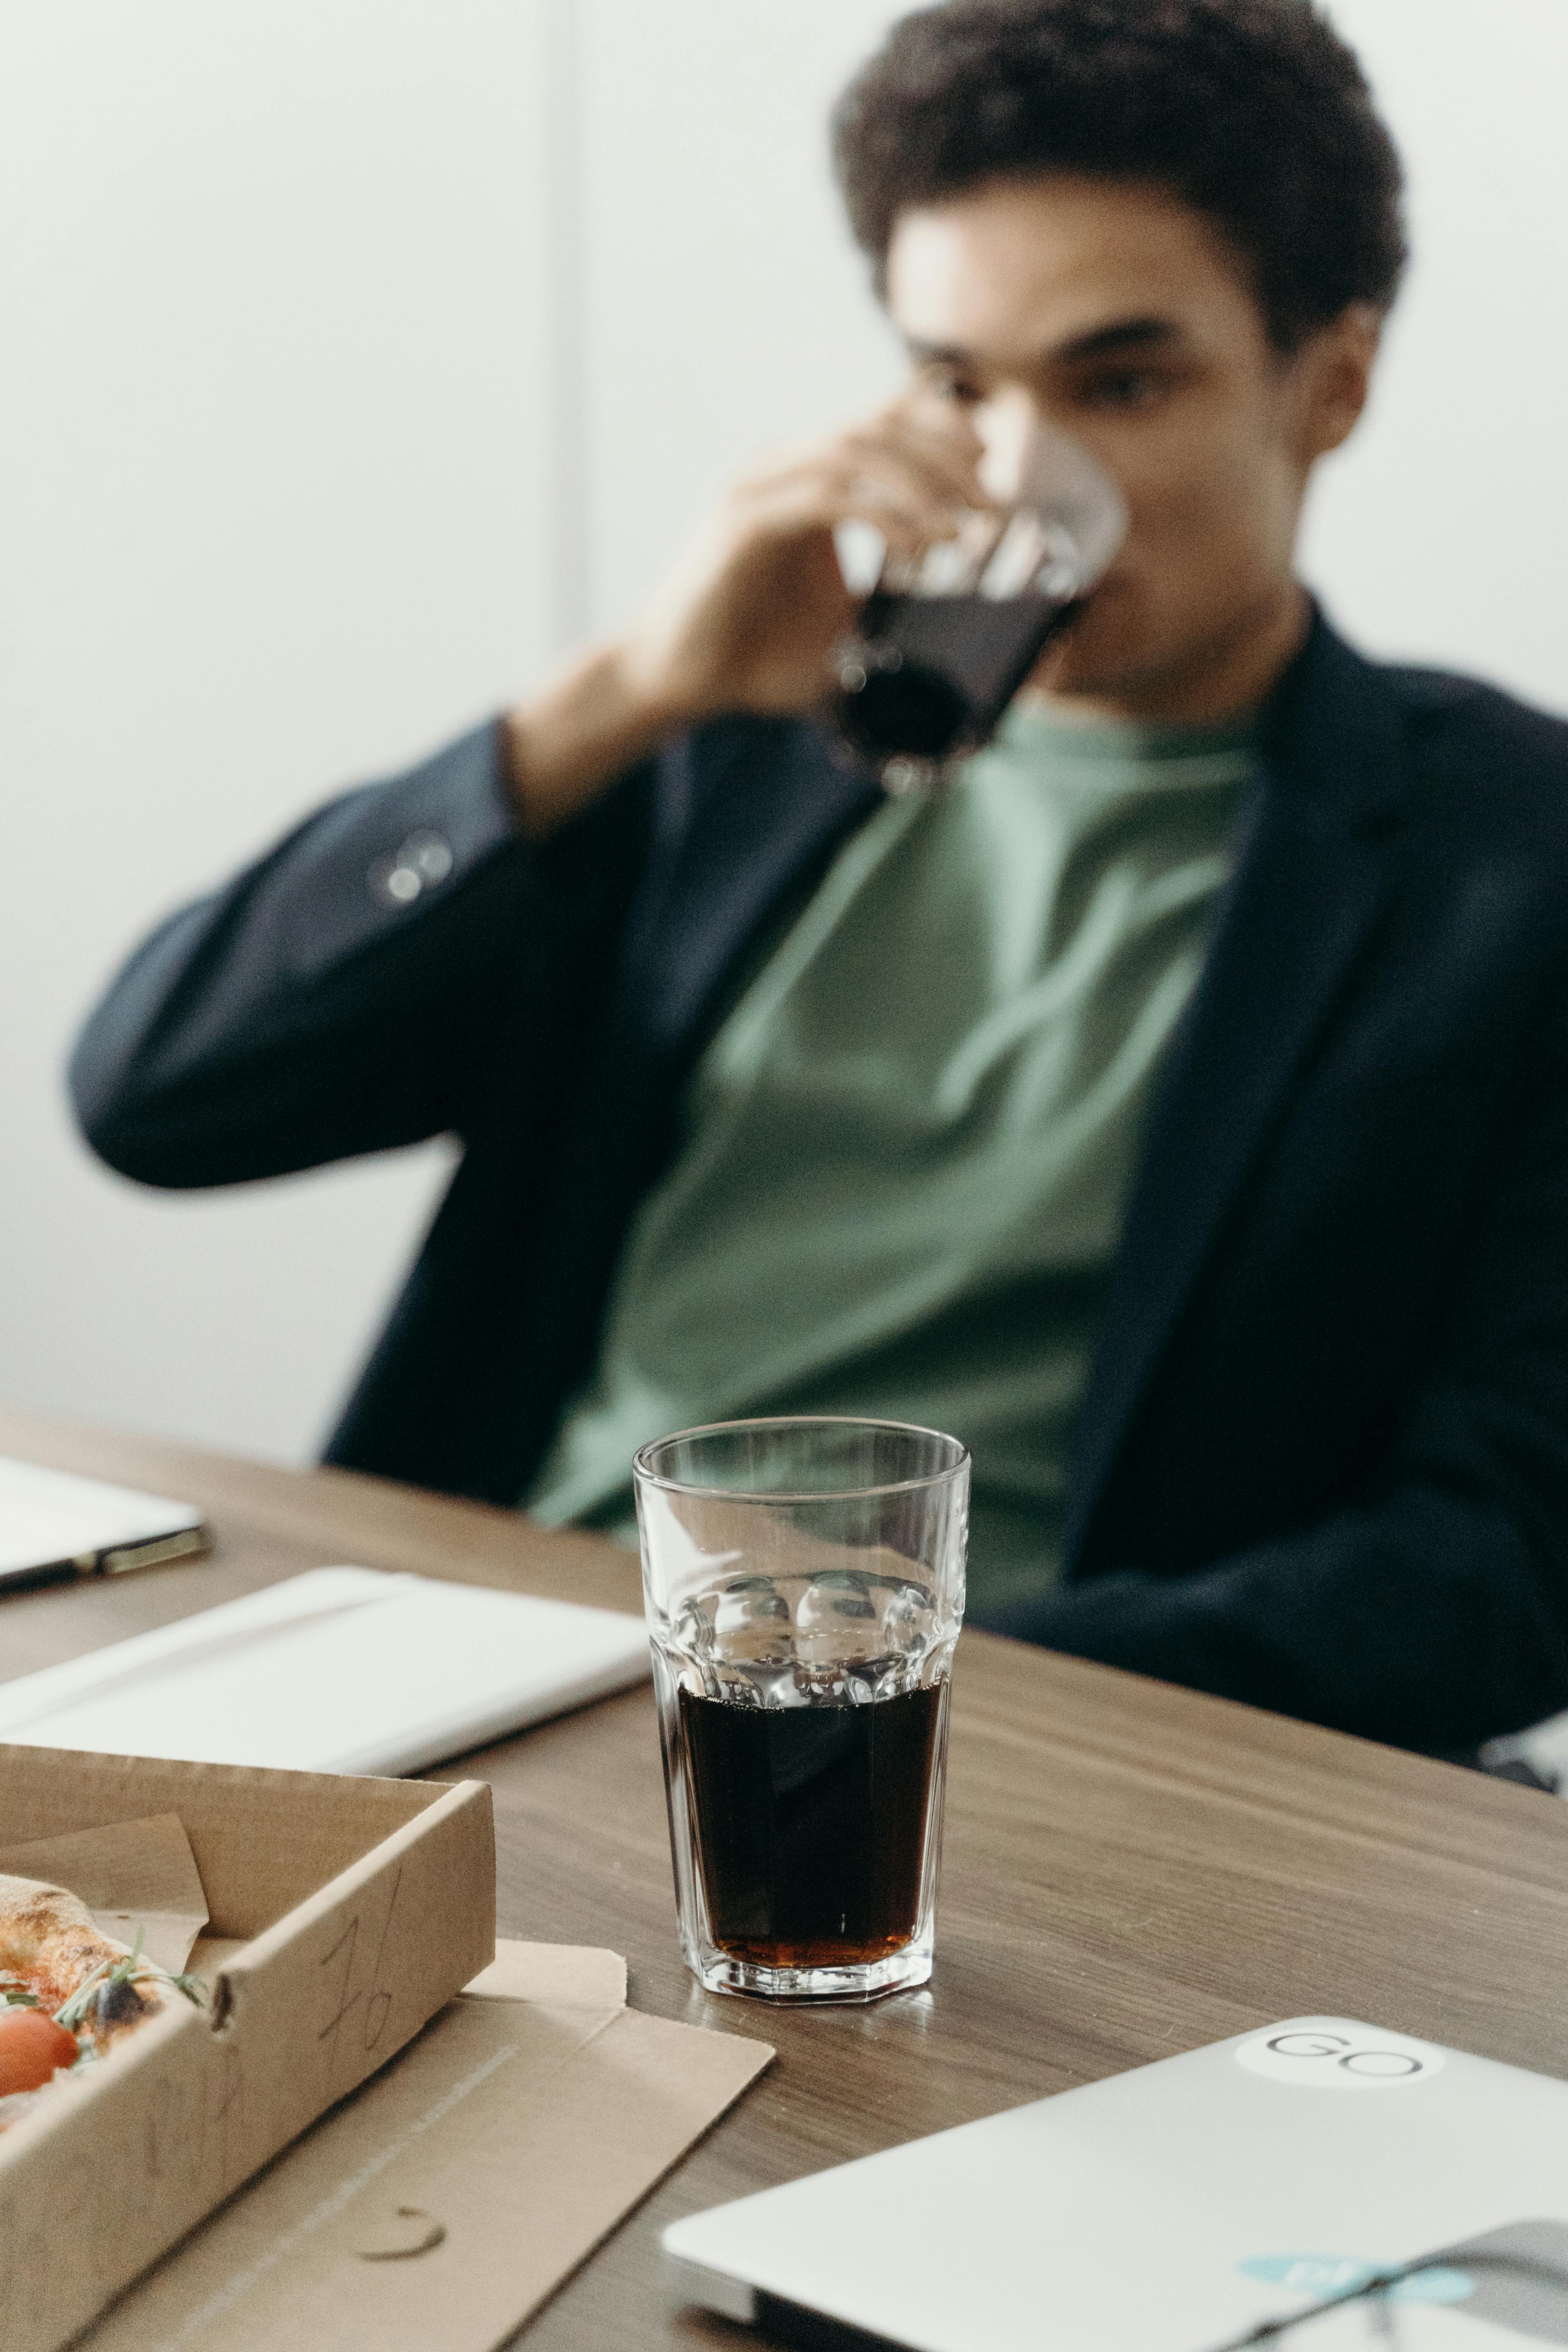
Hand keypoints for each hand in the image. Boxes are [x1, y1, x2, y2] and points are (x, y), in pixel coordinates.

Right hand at [616, 391, 992, 724]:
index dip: (943, 428)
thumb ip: (890, 606)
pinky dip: (882, 516)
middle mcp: (784, 471)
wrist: (680, 682)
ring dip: (924, 485)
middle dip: (949, 459)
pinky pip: (827, 497)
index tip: (989, 467)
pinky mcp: (744, 522)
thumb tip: (959, 629)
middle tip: (996, 508)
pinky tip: (919, 549)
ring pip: (857, 451)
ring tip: (968, 528)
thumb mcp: (844, 627)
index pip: (883, 419)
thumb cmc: (755, 659)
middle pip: (880, 425)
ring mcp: (760, 490)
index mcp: (808, 481)